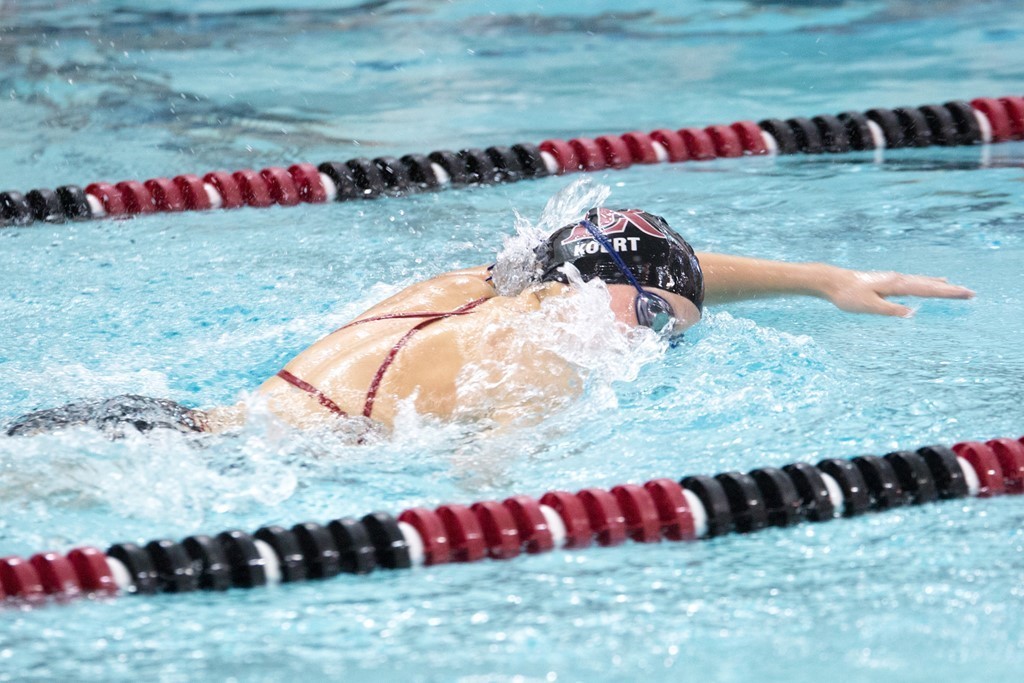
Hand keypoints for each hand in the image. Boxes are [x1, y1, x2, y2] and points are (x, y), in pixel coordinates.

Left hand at [823, 267, 974, 316]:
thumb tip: (913, 313)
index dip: (948, 292)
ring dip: (940, 285)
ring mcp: (893, 279)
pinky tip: (930, 282)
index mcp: (897, 285)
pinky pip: (913, 282)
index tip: (967, 294)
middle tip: (971, 293)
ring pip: (922, 281)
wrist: (832, 282)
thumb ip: (891, 310)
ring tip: (955, 287)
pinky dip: (926, 282)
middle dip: (950, 289)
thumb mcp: (869, 307)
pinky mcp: (887, 281)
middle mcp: (898, 279)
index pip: (928, 290)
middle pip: (929, 284)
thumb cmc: (848, 296)